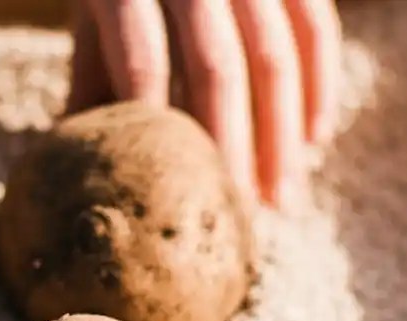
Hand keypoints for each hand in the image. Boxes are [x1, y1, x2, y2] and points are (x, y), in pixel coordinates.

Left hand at [68, 0, 341, 207]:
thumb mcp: (93, 21)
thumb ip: (92, 84)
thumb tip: (87, 170)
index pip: (143, 60)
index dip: (159, 127)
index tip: (171, 190)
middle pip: (216, 68)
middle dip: (230, 149)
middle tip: (235, 211)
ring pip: (273, 55)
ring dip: (280, 135)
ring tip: (278, 198)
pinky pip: (316, 25)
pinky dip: (319, 85)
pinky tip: (314, 141)